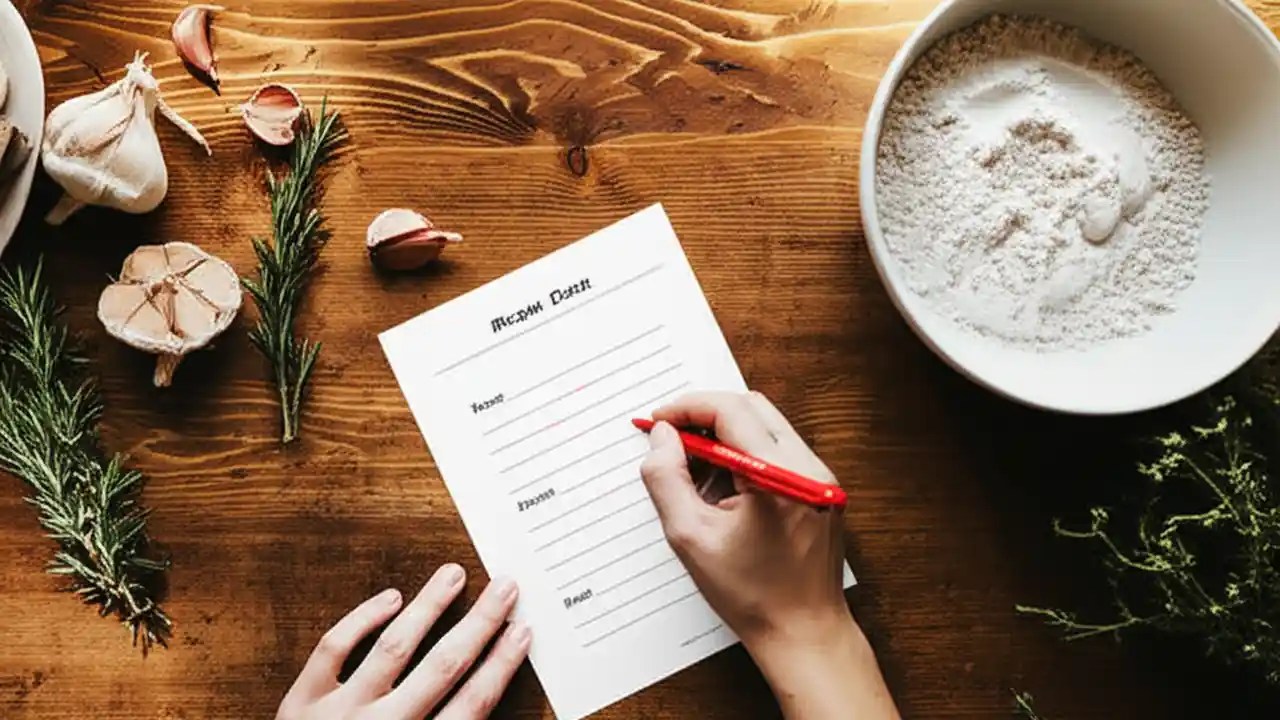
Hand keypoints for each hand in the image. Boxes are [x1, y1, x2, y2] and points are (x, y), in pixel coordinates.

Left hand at [277, 565, 529, 719]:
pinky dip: (363, 619)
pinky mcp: (301, 704)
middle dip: (479, 625)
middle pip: (442, 668)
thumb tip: (480, 704)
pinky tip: (391, 598)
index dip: (500, 665)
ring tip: (453, 574)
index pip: (472, 705)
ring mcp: (338, 714)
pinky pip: (333, 648)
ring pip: (392, 648)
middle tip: (504, 588)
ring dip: (428, 607)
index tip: (522, 631)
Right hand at [640, 391, 897, 719]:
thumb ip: (667, 479)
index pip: (731, 410)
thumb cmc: (752, 594)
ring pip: (766, 425)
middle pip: (752, 407)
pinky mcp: (819, 488)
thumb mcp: (690, 537)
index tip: (657, 422)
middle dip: (705, 415)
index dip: (687, 407)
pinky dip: (745, 454)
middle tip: (671, 440)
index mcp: (779, 475)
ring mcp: (819, 476)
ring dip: (725, 435)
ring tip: (696, 473)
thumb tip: (661, 437)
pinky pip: (778, 450)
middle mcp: (808, 467)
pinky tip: (723, 489)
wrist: (803, 632)